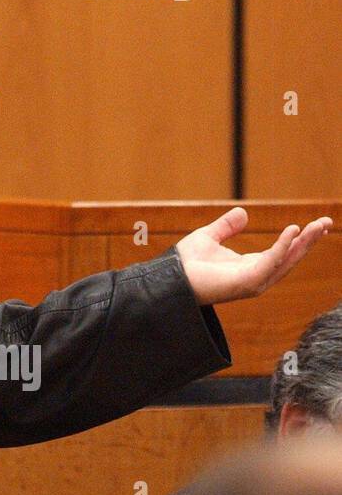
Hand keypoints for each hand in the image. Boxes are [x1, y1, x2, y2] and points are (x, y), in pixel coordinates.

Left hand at [176, 207, 332, 304]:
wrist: (169, 277)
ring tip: (319, 225)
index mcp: (251, 266)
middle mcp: (257, 276)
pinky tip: (293, 231)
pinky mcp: (247, 281)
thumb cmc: (185, 263)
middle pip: (291, 257)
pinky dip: (283, 246)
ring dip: (304, 243)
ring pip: (287, 260)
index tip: (315, 224)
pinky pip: (271, 261)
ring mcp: (254, 281)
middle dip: (310, 241)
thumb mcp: (209, 237)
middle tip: (327, 222)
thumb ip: (226, 227)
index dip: (300, 238)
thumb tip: (243, 212)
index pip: (283, 252)